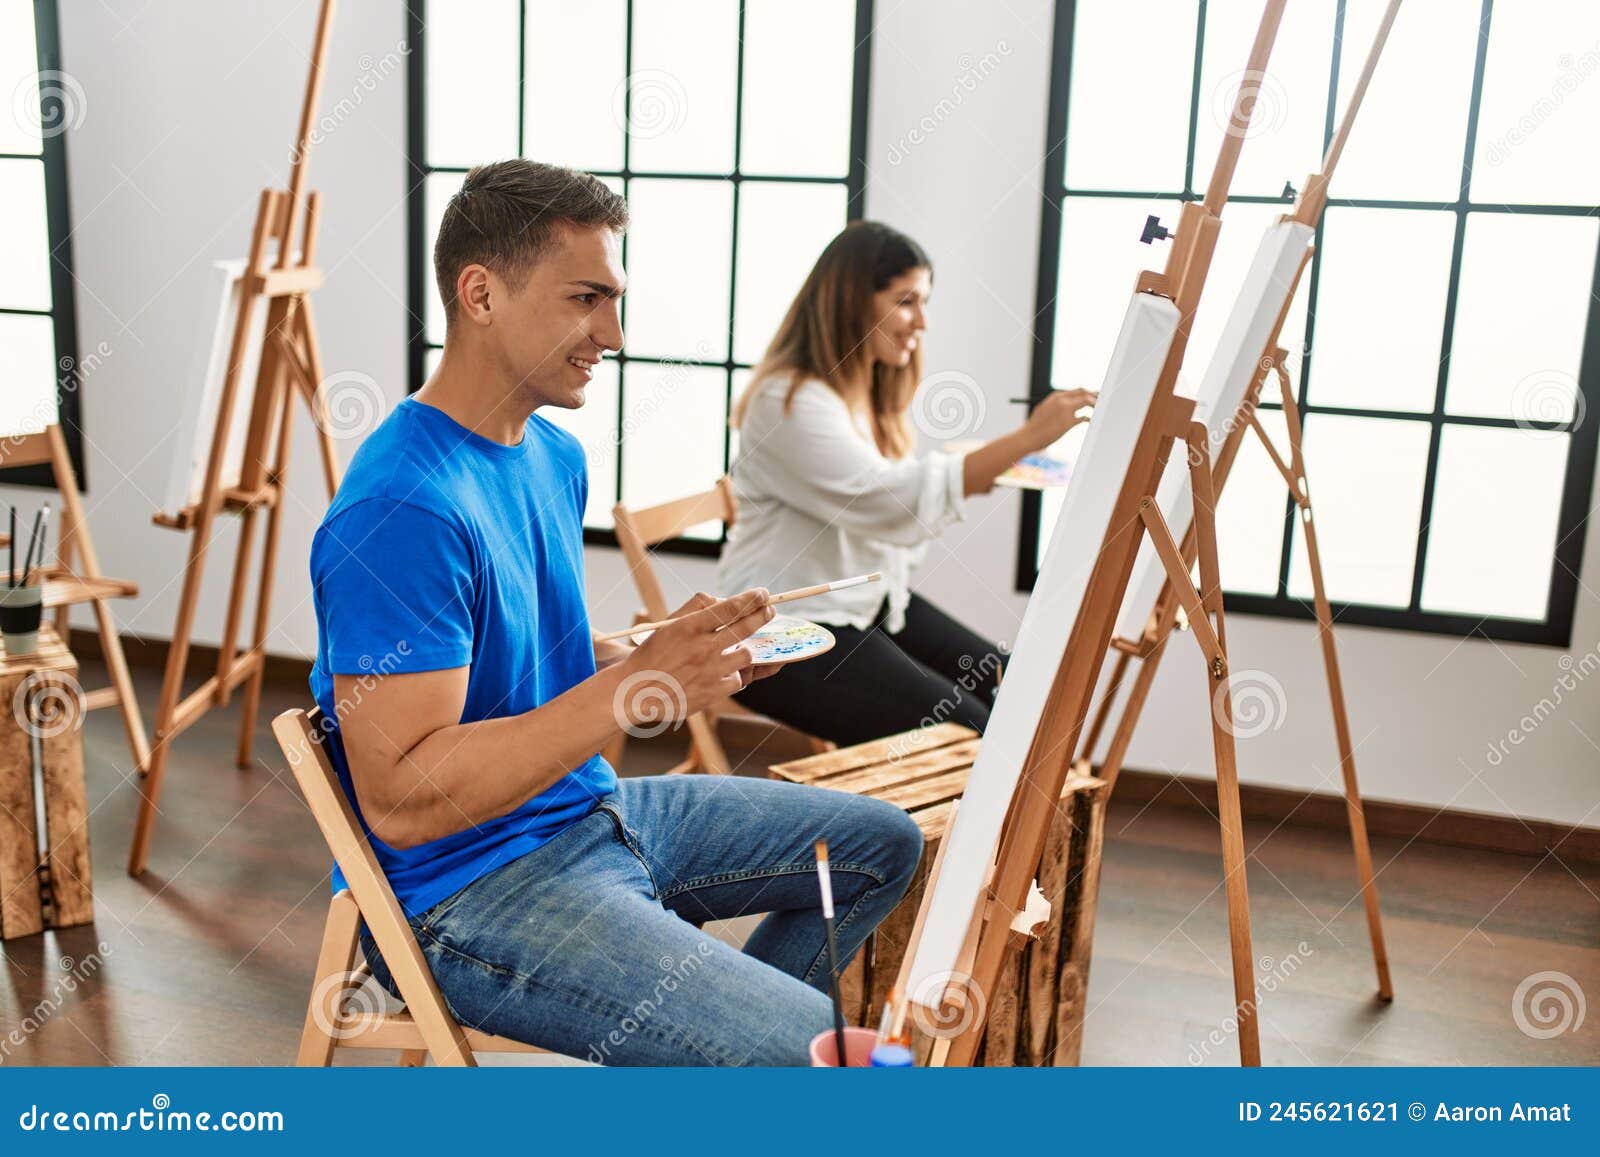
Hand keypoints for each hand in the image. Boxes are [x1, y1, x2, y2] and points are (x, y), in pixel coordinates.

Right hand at [618, 589, 773, 728]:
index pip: (731, 607)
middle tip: (769, 610)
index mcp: (691, 627)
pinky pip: (738, 679)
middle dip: (763, 615)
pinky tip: (726, 671)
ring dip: (745, 650)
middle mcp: (703, 647)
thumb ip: (695, 608)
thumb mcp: (668, 624)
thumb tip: (721, 600)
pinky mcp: (713, 692)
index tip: (762, 593)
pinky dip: (734, 674)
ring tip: (740, 648)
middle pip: (745, 627)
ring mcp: (710, 671)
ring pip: (746, 655)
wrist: (635, 691)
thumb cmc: (652, 655)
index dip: (752, 599)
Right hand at [1021, 388, 1095, 451]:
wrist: (1027, 437)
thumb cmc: (1034, 428)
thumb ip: (1055, 407)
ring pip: (1087, 401)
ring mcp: (1065, 409)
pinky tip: (1092, 422)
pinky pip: (1084, 417)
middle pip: (1084, 392)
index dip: (1088, 394)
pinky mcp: (1068, 422)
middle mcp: (1061, 400)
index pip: (1077, 391)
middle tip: (1102, 402)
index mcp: (1055, 396)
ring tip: (1101, 410)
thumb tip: (1065, 410)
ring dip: (1096, 405)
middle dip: (1095, 396)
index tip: (1095, 398)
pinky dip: (1090, 419)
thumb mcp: (1044, 412)